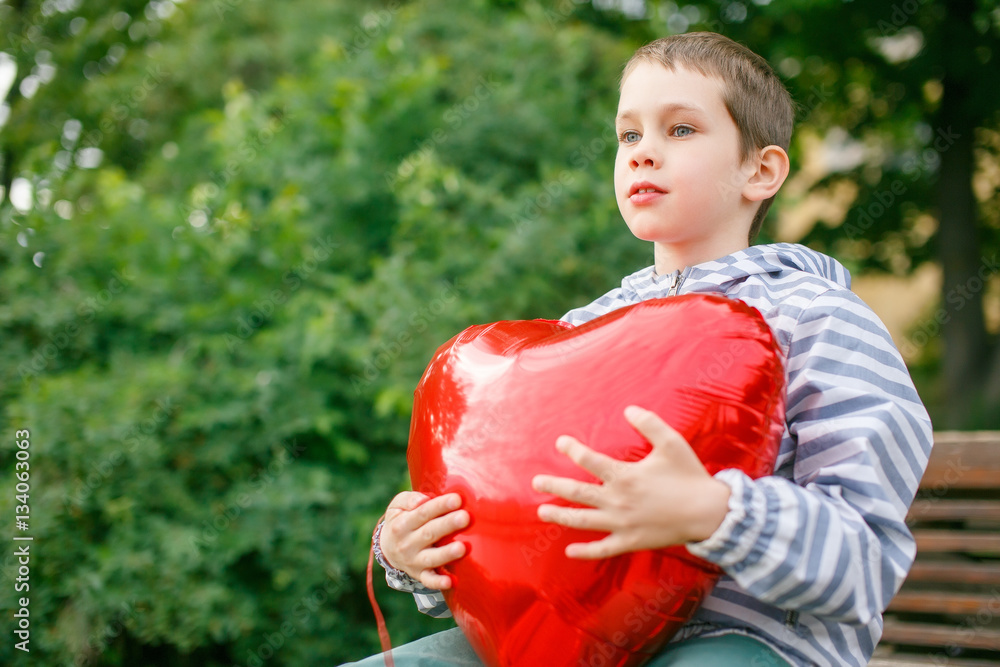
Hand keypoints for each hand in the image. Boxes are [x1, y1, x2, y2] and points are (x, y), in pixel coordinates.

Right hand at [379, 491, 468, 589]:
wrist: (387, 549)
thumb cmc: (400, 520)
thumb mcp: (396, 506)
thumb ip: (409, 499)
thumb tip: (423, 500)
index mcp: (402, 524)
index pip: (423, 513)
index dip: (440, 506)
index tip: (457, 499)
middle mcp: (407, 543)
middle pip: (430, 533)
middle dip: (448, 525)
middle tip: (465, 517)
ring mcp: (414, 560)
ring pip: (431, 557)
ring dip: (447, 553)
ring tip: (462, 547)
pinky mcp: (420, 574)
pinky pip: (429, 580)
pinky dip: (439, 582)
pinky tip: (451, 581)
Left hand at [531, 405, 730, 558]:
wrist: (709, 513)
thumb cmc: (690, 475)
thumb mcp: (672, 442)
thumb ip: (649, 423)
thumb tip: (628, 408)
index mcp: (624, 476)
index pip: (589, 461)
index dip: (572, 450)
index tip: (560, 443)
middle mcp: (617, 501)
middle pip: (577, 493)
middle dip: (554, 486)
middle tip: (536, 482)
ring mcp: (622, 524)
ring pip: (583, 521)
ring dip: (560, 516)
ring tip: (542, 512)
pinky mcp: (630, 541)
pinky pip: (602, 549)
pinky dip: (585, 551)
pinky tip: (569, 551)